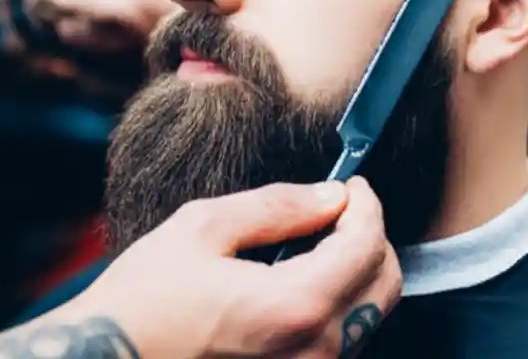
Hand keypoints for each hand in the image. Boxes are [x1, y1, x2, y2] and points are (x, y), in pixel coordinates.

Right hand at [58, 178, 401, 357]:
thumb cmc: (143, 301)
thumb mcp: (201, 229)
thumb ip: (277, 207)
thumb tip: (331, 196)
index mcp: (295, 307)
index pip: (368, 246)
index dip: (366, 204)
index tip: (350, 184)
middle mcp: (315, 352)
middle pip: (384, 286)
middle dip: (369, 239)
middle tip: (335, 212)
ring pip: (366, 315)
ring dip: (352, 273)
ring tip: (307, 247)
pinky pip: (339, 342)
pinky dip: (333, 305)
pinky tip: (293, 285)